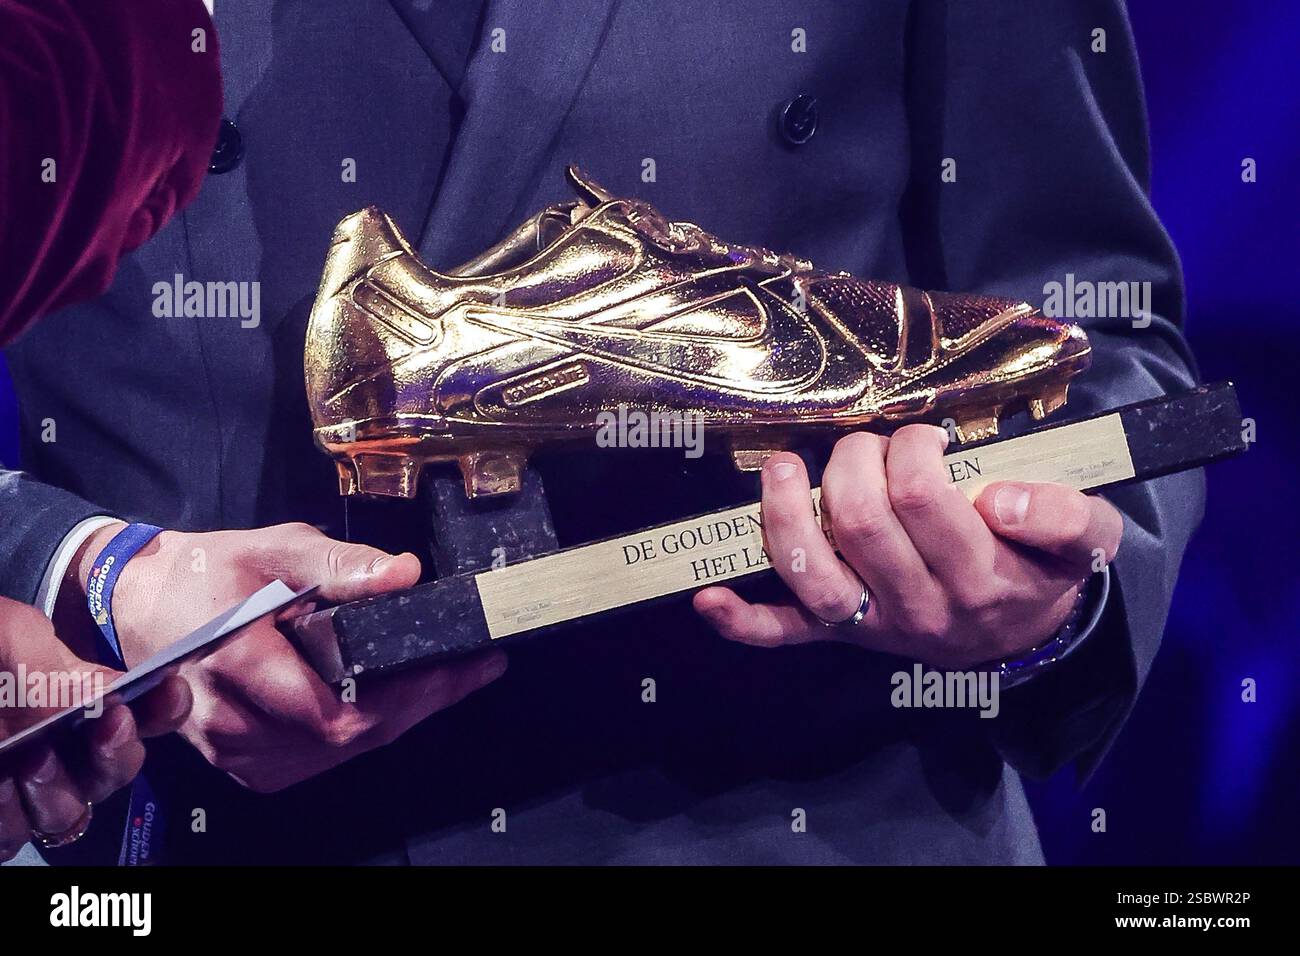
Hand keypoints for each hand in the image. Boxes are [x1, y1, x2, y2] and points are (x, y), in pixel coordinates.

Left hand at [0, 597, 190, 860]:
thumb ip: (51, 661)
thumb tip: (105, 694)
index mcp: (65, 689)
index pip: (138, 704)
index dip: (161, 704)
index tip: (163, 691)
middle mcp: (51, 740)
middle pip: (118, 767)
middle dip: (117, 751)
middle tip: (101, 726)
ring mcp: (15, 783)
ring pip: (71, 811)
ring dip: (58, 788)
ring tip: (26, 759)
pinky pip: (15, 836)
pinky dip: (7, 815)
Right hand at [65, 521, 505, 792]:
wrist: (142, 604)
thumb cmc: (209, 573)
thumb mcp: (274, 549)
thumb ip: (340, 565)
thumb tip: (406, 575)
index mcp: (238, 666)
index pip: (342, 710)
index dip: (415, 694)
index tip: (472, 662)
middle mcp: (233, 723)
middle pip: (351, 736)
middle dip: (423, 702)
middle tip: (477, 666)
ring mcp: (235, 751)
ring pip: (340, 752)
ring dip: (399, 716)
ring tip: (450, 676)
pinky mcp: (244, 761)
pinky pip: (318, 756)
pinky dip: (364, 728)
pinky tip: (399, 698)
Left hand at [694, 425, 1122, 668]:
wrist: (1023, 633)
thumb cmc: (1041, 567)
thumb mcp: (1087, 538)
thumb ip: (1063, 514)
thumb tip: (999, 500)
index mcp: (979, 575)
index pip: (921, 495)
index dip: (910, 448)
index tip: (922, 436)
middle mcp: (918, 606)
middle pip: (858, 522)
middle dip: (852, 460)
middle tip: (867, 444)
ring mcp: (872, 625)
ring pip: (811, 572)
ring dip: (784, 512)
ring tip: (786, 467)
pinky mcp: (840, 633)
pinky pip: (785, 635)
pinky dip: (744, 621)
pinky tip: (710, 599)